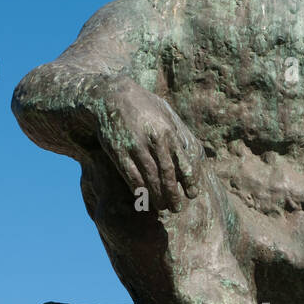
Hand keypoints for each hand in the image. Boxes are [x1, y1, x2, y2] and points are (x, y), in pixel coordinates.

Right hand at [95, 77, 200, 211]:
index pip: (183, 163)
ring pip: (149, 179)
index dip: (189, 182)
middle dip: (173, 194)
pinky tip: (143, 199)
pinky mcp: (119, 152)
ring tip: (162, 207)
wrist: (111, 96)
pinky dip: (138, 190)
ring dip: (157, 197)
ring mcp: (135, 147)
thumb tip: (190, 153)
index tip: (193, 194)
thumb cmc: (143, 105)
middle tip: (177, 208)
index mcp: (168, 132)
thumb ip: (177, 132)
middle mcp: (153, 141)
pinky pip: (131, 177)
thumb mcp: (164, 112)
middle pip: (167, 175)